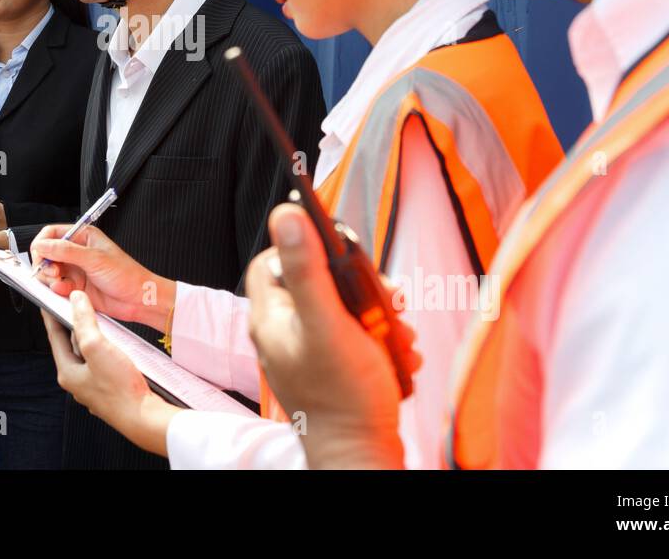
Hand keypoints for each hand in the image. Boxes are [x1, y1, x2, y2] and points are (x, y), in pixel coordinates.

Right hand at [30, 224, 173, 328]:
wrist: (137, 299)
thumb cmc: (126, 274)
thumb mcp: (95, 259)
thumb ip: (66, 251)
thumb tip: (43, 245)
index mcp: (83, 237)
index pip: (52, 234)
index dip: (42, 243)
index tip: (39, 255)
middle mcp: (76, 252)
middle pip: (47, 254)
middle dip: (45, 264)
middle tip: (53, 272)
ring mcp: (75, 270)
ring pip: (49, 272)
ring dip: (51, 279)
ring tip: (61, 284)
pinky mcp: (75, 287)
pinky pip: (57, 287)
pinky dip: (58, 290)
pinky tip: (67, 291)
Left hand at [42, 290, 178, 456]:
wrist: (145, 416)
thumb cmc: (120, 390)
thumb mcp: (97, 347)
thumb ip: (84, 323)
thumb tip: (76, 302)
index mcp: (68, 373)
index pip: (55, 338)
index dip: (51, 316)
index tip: (48, 302)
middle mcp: (79, 381)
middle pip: (73, 344)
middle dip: (77, 325)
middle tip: (80, 306)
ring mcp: (95, 386)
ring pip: (90, 354)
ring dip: (95, 337)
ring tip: (103, 323)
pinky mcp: (111, 388)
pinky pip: (104, 362)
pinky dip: (108, 349)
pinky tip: (119, 345)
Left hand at [245, 203, 417, 468]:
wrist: (361, 454)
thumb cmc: (344, 397)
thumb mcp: (327, 322)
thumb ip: (306, 269)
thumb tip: (286, 214)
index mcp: (270, 317)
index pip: (273, 258)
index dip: (305, 248)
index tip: (339, 256)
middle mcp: (283, 332)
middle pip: (317, 280)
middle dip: (359, 288)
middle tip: (385, 303)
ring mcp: (308, 350)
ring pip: (344, 308)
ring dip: (379, 316)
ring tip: (398, 335)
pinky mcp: (332, 367)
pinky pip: (356, 335)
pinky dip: (380, 340)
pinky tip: (397, 354)